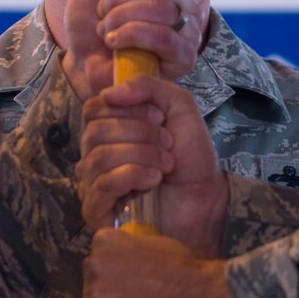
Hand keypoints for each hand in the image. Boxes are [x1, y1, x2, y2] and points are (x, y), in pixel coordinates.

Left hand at [60, 0, 200, 99]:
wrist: (83, 61)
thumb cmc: (92, 21)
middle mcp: (185, 5)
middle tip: (102, 10)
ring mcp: (188, 33)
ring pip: (161, 10)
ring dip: (120, 16)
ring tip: (105, 28)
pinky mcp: (183, 58)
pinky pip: (163, 38)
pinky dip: (130, 35)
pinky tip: (113, 41)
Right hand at [80, 75, 224, 249]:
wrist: (206, 195)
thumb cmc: (190, 155)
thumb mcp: (179, 106)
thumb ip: (148, 86)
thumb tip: (109, 93)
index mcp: (107, 129)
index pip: (93, 108)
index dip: (128, 108)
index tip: (159, 117)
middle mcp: (94, 154)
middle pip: (95, 132)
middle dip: (141, 134)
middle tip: (168, 144)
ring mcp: (92, 184)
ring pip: (100, 158)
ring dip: (143, 156)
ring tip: (166, 164)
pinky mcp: (97, 211)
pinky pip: (103, 185)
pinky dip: (134, 177)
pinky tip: (154, 181)